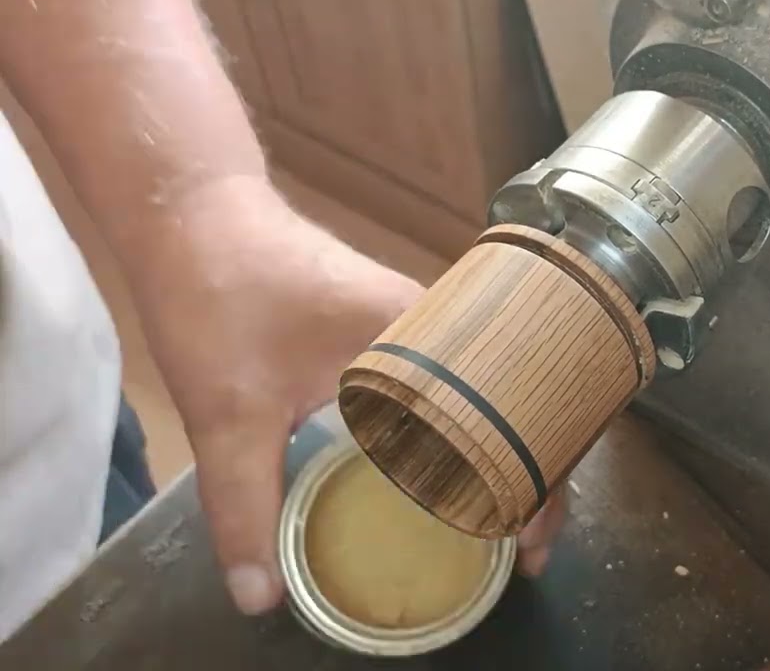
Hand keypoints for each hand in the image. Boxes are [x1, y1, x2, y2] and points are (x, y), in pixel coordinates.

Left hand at [132, 178, 564, 613]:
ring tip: (499, 517)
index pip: (517, 415)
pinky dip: (468, 428)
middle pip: (519, 404)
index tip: (528, 546)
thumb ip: (244, 506)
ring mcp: (421, 322)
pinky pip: (457, 383)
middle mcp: (439, 325)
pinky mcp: (398, 325)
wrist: (195, 209)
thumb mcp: (226, 414)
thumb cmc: (218, 293)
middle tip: (520, 545)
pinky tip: (450, 469)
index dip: (537, 486)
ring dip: (502, 452)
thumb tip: (260, 596)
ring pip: (491, 393)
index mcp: (423, 339)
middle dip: (531, 477)